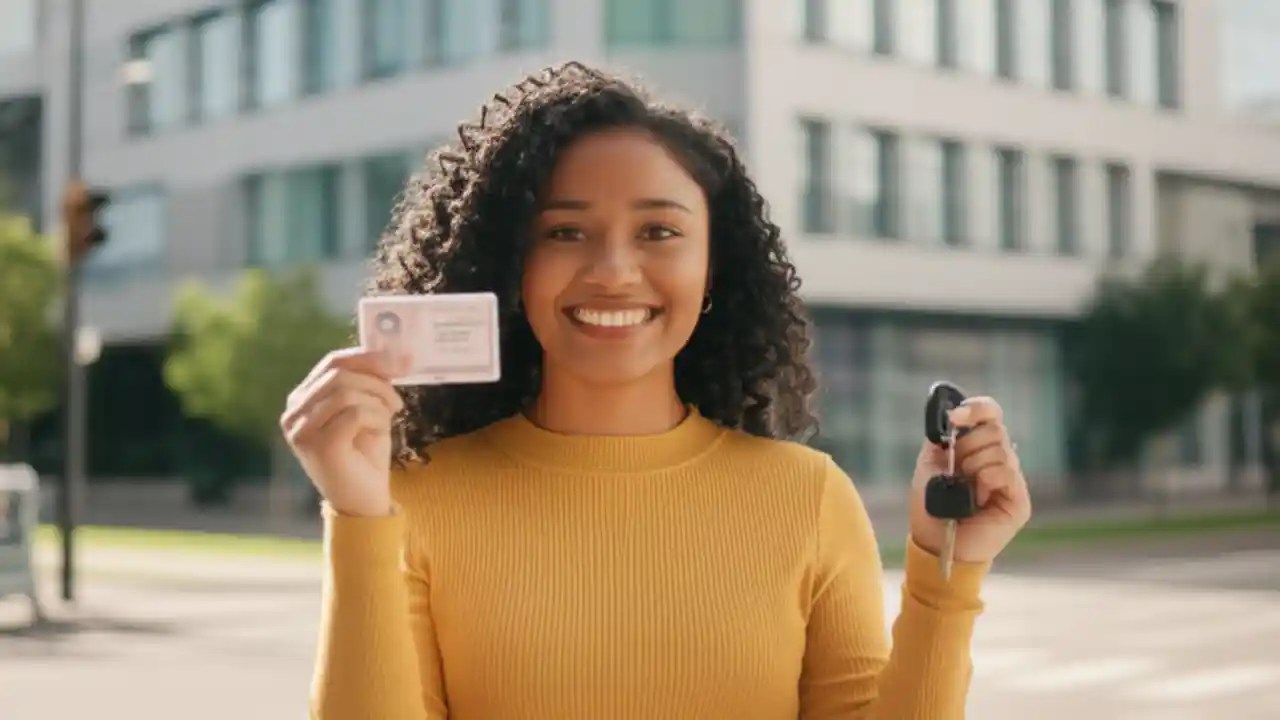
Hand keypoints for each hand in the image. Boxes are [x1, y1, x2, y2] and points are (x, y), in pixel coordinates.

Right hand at [280, 348, 403, 516]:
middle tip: (398, 399)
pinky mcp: (319, 446)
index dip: (368, 356)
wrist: (364, 501)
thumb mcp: (369, 410)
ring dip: (379, 400)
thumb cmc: (366, 456)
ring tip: (391, 416)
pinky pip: (355, 413)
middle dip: (377, 380)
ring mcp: (301, 431)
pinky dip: (377, 417)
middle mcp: (293, 414)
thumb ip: (371, 382)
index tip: (401, 359)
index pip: (332, 363)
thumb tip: (396, 353)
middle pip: (339, 374)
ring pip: (346, 391)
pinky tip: (382, 430)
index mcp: (302, 400)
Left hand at [908, 396, 1031, 563]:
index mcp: (978, 448)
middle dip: (967, 446)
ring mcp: (1011, 479)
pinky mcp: (1019, 500)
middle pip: (995, 429)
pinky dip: (986, 479)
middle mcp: (999, 459)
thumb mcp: (929, 465)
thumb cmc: (931, 507)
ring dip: (973, 466)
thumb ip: (940, 438)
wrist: (935, 543)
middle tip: (955, 468)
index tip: (954, 418)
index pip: (990, 413)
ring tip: (964, 488)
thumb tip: (949, 413)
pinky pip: (1006, 472)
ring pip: (1000, 449)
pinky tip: (977, 498)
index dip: (975, 409)